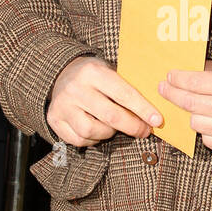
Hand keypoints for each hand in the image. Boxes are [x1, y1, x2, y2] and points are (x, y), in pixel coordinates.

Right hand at [46, 56, 163, 147]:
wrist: (60, 73)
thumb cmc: (94, 75)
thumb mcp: (109, 70)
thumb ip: (127, 87)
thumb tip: (153, 111)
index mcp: (93, 72)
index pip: (123, 94)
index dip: (143, 109)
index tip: (157, 121)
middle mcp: (76, 88)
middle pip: (110, 116)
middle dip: (132, 126)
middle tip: (144, 131)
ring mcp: (63, 105)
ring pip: (92, 131)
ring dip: (109, 133)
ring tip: (113, 127)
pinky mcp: (54, 119)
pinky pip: (79, 140)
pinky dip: (93, 139)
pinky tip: (98, 130)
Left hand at [158, 59, 211, 157]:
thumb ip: (209, 69)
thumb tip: (179, 71)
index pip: (197, 82)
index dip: (178, 79)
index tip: (168, 77)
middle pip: (191, 103)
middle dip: (173, 94)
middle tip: (164, 89)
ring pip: (196, 123)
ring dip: (192, 115)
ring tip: (196, 107)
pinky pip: (207, 140)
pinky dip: (206, 131)